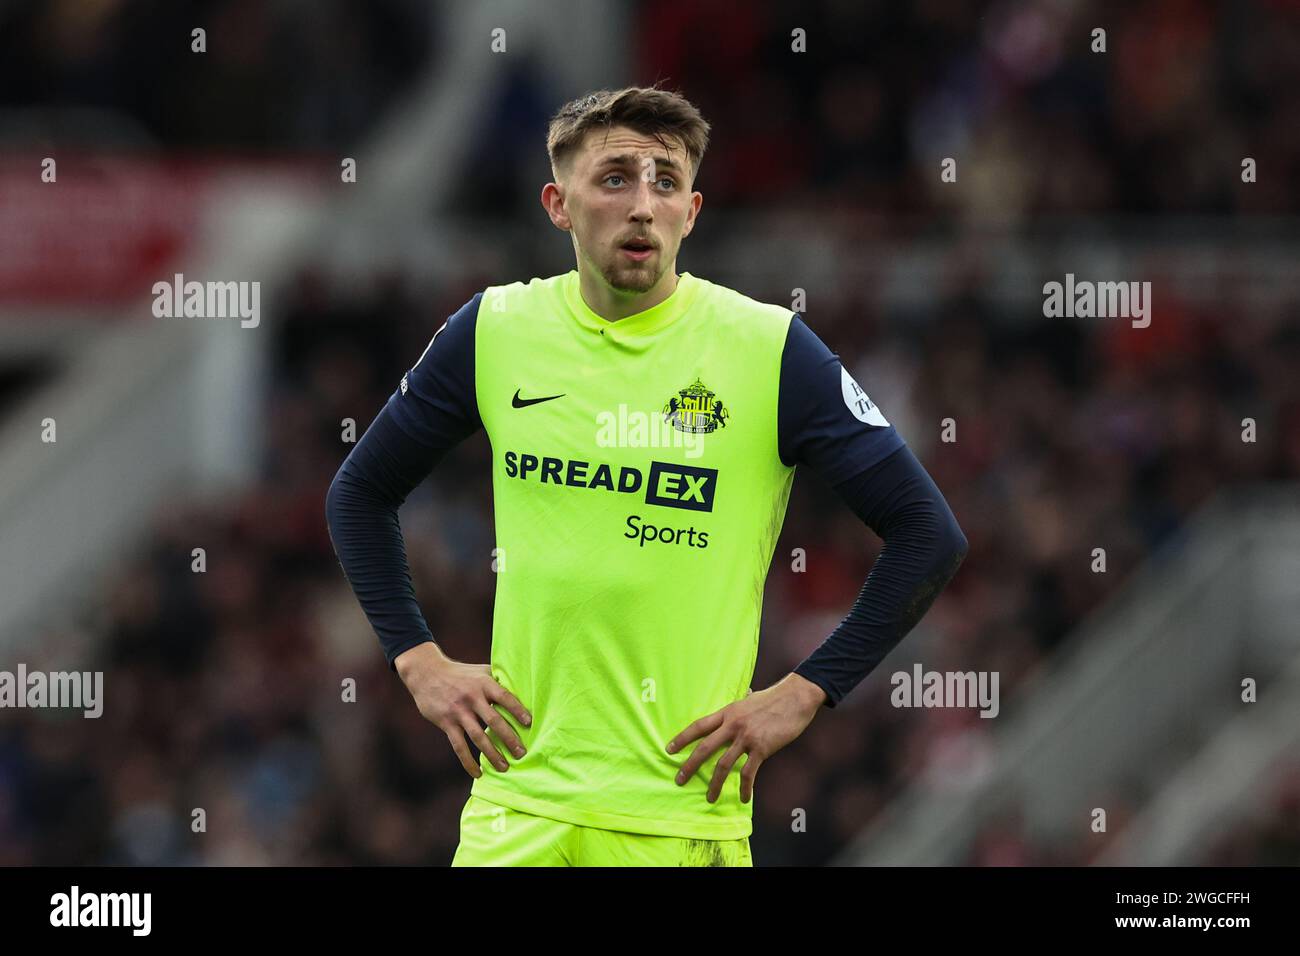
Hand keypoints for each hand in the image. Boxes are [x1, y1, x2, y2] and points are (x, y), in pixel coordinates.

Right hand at [395, 642, 531, 778]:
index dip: (517, 710)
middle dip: (509, 738)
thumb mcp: (480, 671)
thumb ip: (498, 681)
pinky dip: (468, 762)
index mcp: (483, 683)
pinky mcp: (446, 723)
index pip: (504, 697)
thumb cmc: (460, 673)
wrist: (427, 673)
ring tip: (504, 767)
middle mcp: (472, 697)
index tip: (529, 723)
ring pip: (478, 737)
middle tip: (522, 753)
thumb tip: (523, 691)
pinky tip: (478, 773)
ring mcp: (458, 712)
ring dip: (492, 754)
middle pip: (494, 720)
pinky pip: (459, 746)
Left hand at [666, 674, 826, 803]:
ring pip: (723, 765)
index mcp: (728, 712)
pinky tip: (743, 798)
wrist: (795, 698)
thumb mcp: (750, 699)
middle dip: (689, 766)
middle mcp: (733, 725)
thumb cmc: (774, 698)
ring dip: (714, 784)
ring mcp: (746, 737)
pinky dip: (745, 788)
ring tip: (709, 798)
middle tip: (679, 779)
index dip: (682, 738)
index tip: (669, 749)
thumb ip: (742, 705)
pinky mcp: (762, 748)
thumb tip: (743, 697)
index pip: (699, 726)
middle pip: (704, 748)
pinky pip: (749, 773)